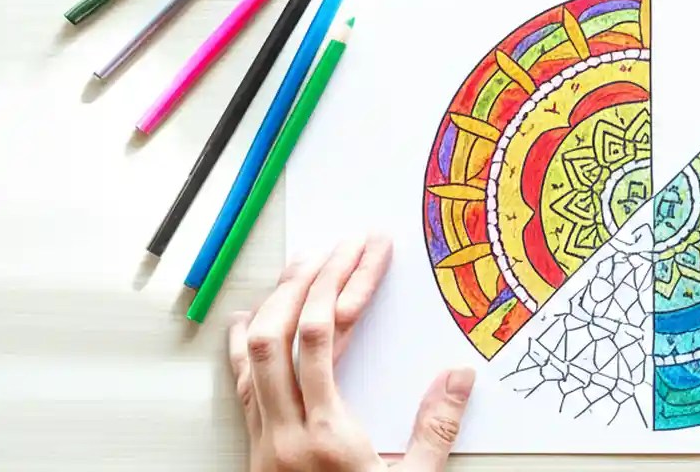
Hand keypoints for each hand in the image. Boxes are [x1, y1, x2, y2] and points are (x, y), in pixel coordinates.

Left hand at [227, 235, 475, 471]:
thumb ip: (436, 430)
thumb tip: (460, 376)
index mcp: (327, 435)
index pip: (319, 337)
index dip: (340, 284)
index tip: (363, 253)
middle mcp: (284, 432)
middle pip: (278, 332)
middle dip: (305, 280)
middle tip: (335, 247)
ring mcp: (262, 440)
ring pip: (251, 354)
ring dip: (274, 304)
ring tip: (299, 268)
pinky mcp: (253, 451)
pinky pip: (240, 385)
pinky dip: (244, 345)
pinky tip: (249, 322)